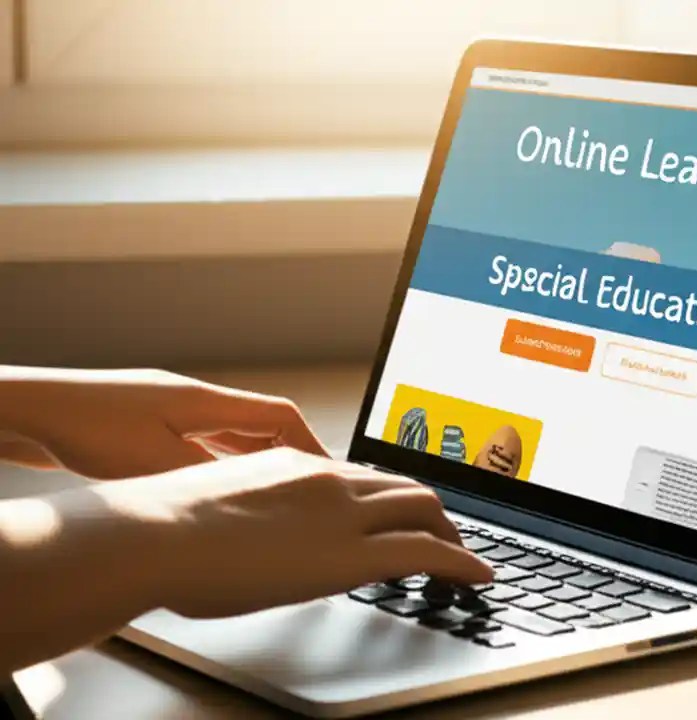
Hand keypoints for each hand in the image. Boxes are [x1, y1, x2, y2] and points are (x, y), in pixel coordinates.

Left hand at [0, 367, 327, 478]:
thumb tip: (254, 490)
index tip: (328, 475)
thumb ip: (213, 477)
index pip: (281, 416)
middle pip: (260, 427)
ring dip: (250, 465)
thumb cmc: (86, 427)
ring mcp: (170, 412)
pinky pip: (200, 445)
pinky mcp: (147, 426)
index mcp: (206, 402)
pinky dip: (217, 468)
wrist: (33, 411)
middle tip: (306, 493)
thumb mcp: (159, 464)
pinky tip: (212, 493)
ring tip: (266, 498)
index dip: (311, 446)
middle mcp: (193, 402)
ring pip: (229, 439)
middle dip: (288, 458)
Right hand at [96, 447, 492, 617]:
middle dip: (435, 511)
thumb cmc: (165, 529)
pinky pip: (428, 551)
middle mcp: (330, 479)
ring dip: (453, 534)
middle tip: (448, 534)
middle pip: (406, 486)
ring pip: (425, 511)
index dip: (394, 494)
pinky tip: (476, 576)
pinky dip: (462, 561)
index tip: (404, 511)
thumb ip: (253, 510)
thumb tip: (257, 531)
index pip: (364, 474)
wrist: (155, 534)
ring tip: (466, 556)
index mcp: (298, 464)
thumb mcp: (220, 505)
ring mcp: (346, 512)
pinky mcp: (354, 552)